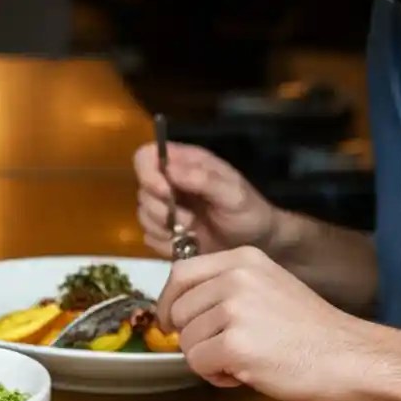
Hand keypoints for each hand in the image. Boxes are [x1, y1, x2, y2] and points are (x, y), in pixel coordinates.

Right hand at [133, 142, 278, 257]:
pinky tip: (186, 244)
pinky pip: (150, 237)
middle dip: (160, 209)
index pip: (146, 156)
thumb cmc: (249, 211)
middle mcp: (170, 182)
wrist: (258, 244)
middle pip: (141, 189)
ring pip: (143, 215)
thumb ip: (203, 179)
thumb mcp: (233, 193)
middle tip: (189, 221)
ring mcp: (166, 208)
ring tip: (191, 233)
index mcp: (185, 163)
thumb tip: (169, 169)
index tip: (164, 192)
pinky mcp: (164, 233)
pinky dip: (165, 244)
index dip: (148, 173)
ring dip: (164, 228)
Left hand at [156, 246, 370, 400]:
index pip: (180, 274)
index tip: (171, 320)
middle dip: (194, 337)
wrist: (349, 357)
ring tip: (245, 361)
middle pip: (179, 311)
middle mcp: (235, 277)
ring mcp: (234, 309)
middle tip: (228, 349)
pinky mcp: (235, 344)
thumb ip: (226, 289)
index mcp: (242, 259)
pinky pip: (198, 364)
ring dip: (207, 359)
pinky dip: (216, 376)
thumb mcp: (267, 287)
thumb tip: (179, 308)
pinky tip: (245, 374)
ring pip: (186, 341)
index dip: (169, 302)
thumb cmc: (310, 331)